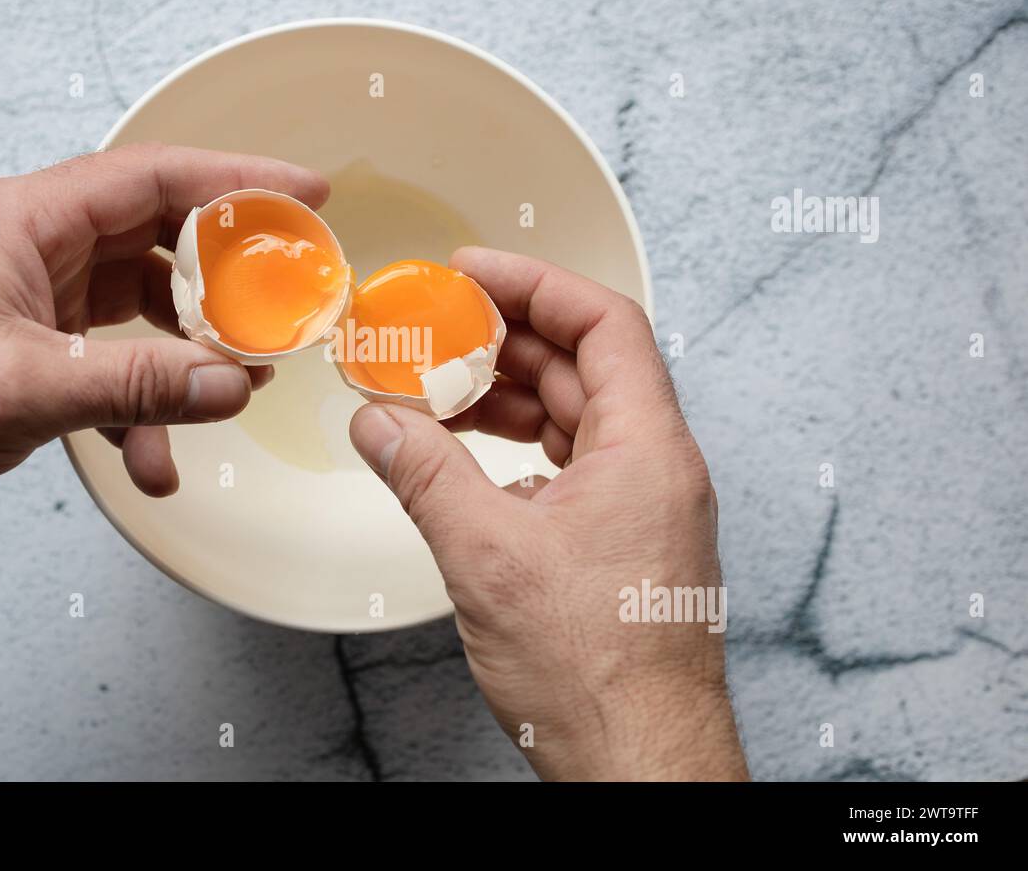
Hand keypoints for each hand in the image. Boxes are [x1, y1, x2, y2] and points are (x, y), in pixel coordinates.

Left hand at [0, 143, 327, 544]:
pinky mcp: (23, 356)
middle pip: (157, 241)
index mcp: (23, 222)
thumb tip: (231, 381)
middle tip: (286, 302)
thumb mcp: (18, 388)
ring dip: (184, 358)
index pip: (152, 177)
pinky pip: (107, 370)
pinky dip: (138, 412)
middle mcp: (31, 252)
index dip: (237, 180)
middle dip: (225, 281)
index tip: (304, 195)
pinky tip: (154, 462)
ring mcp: (28, 305)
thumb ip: (135, 384)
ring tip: (231, 390)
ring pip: (138, 314)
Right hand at [348, 247, 747, 780]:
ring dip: (505, 396)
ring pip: (574, 419)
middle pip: (582, 366)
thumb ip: (426, 475)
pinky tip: (471, 462)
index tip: (471, 273)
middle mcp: (656, 470)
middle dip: (503, 340)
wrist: (640, 763)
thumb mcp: (488, 557)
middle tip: (435, 329)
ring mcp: (643, 509)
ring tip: (437, 390)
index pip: (603, 323)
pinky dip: (517, 450)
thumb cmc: (598, 674)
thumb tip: (379, 422)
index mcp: (647, 451)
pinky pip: (570, 467)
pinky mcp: (621, 545)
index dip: (533, 284)